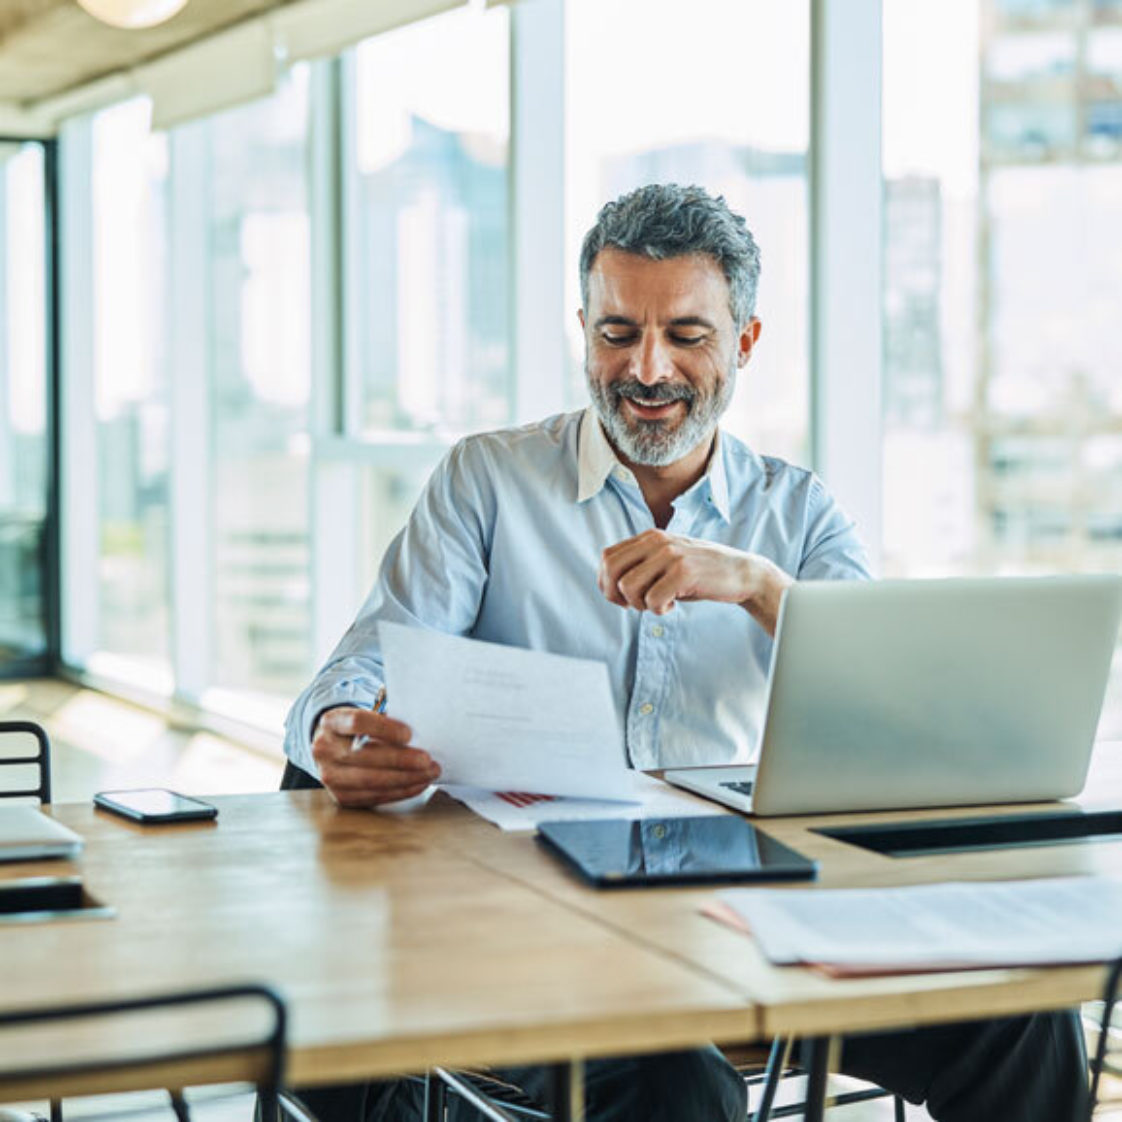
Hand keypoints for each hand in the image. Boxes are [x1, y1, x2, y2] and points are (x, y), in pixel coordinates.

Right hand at [311, 707, 440, 807]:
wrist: (332, 747)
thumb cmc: (359, 729)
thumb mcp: (366, 715)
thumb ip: (387, 721)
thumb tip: (420, 733)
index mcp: (331, 722)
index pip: (357, 723)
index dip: (384, 729)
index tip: (409, 734)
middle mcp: (324, 750)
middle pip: (365, 756)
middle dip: (401, 760)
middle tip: (427, 760)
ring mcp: (330, 776)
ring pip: (371, 781)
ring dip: (406, 779)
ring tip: (429, 773)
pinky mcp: (341, 797)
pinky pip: (375, 796)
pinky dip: (401, 791)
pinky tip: (418, 783)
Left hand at [598, 529, 792, 635]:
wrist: (741, 573)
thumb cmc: (700, 572)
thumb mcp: (666, 560)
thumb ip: (640, 564)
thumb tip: (607, 585)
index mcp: (650, 537)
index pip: (607, 557)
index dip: (606, 582)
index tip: (622, 597)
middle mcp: (657, 542)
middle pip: (611, 570)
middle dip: (615, 595)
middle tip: (635, 604)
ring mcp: (671, 556)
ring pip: (628, 587)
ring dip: (640, 604)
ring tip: (659, 603)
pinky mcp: (684, 573)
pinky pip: (652, 600)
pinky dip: (659, 610)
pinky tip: (672, 605)